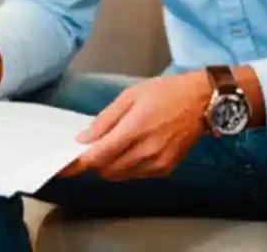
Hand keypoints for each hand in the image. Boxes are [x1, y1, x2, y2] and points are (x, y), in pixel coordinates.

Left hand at [58, 72, 211, 181]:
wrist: (202, 102)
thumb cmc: (167, 92)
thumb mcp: (131, 95)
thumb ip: (106, 119)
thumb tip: (85, 139)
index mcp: (134, 129)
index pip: (98, 157)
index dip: (78, 164)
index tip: (64, 167)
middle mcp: (146, 151)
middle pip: (106, 169)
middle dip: (95, 161)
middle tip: (94, 146)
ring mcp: (157, 163)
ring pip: (119, 175)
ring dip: (110, 165)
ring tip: (115, 144)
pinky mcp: (165, 169)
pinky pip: (135, 175)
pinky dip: (127, 167)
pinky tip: (133, 149)